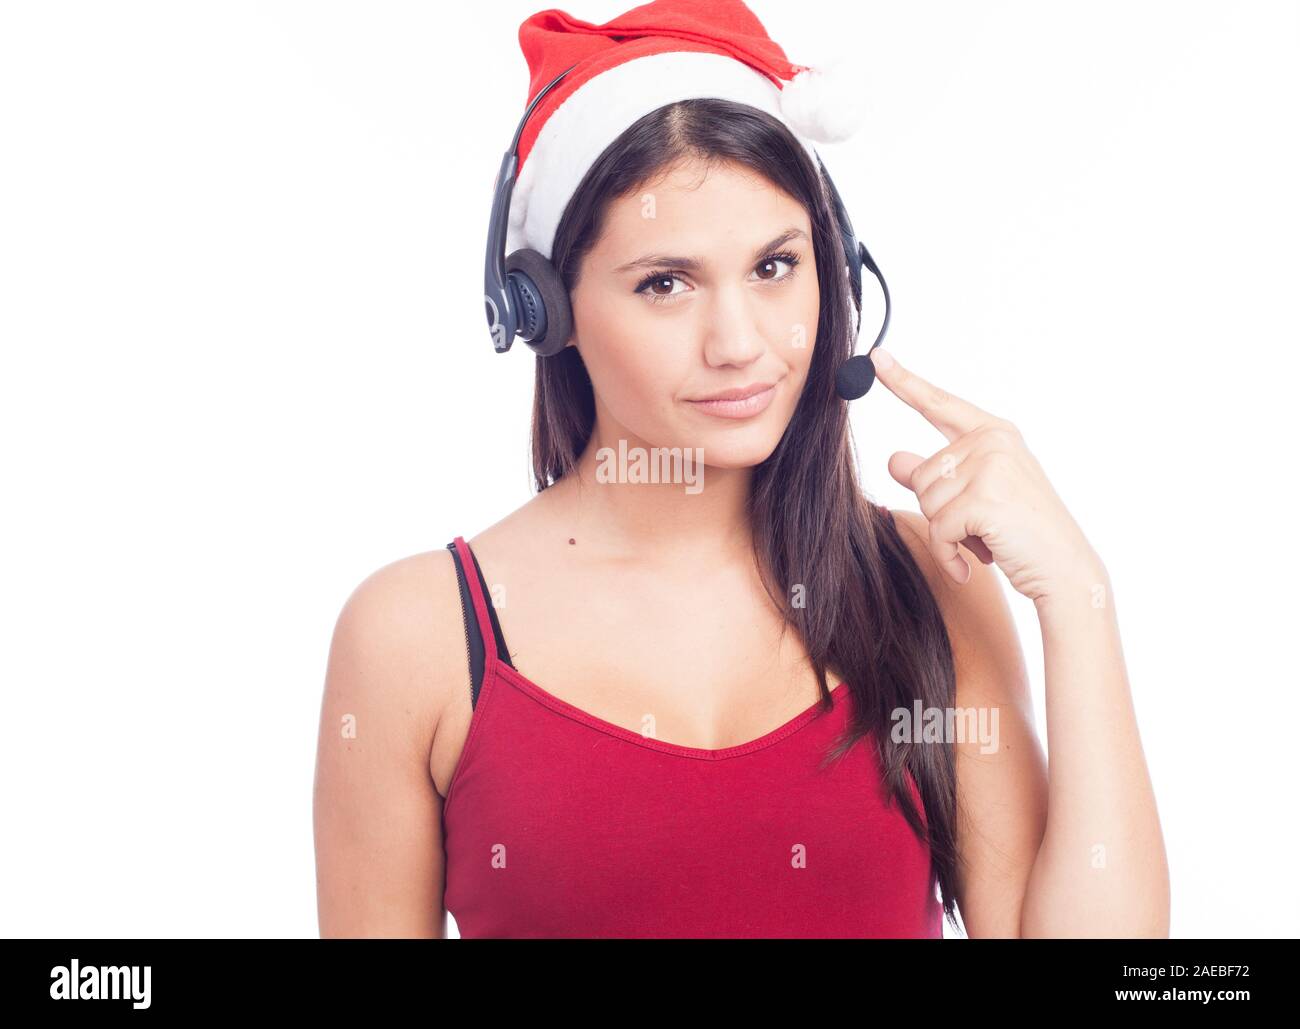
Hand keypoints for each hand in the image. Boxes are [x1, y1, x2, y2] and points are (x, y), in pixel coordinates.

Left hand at [869, 347, 1103, 604]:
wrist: (1065, 572)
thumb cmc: (1022, 534)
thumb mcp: (977, 496)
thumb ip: (936, 476)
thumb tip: (892, 459)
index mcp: (994, 433)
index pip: (938, 404)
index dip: (903, 382)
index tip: (876, 357)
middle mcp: (992, 441)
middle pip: (920, 475)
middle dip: (940, 511)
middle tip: (981, 526)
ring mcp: (990, 466)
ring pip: (925, 503)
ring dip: (947, 534)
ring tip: (986, 539)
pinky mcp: (983, 499)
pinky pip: (937, 531)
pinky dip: (947, 555)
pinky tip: (969, 565)